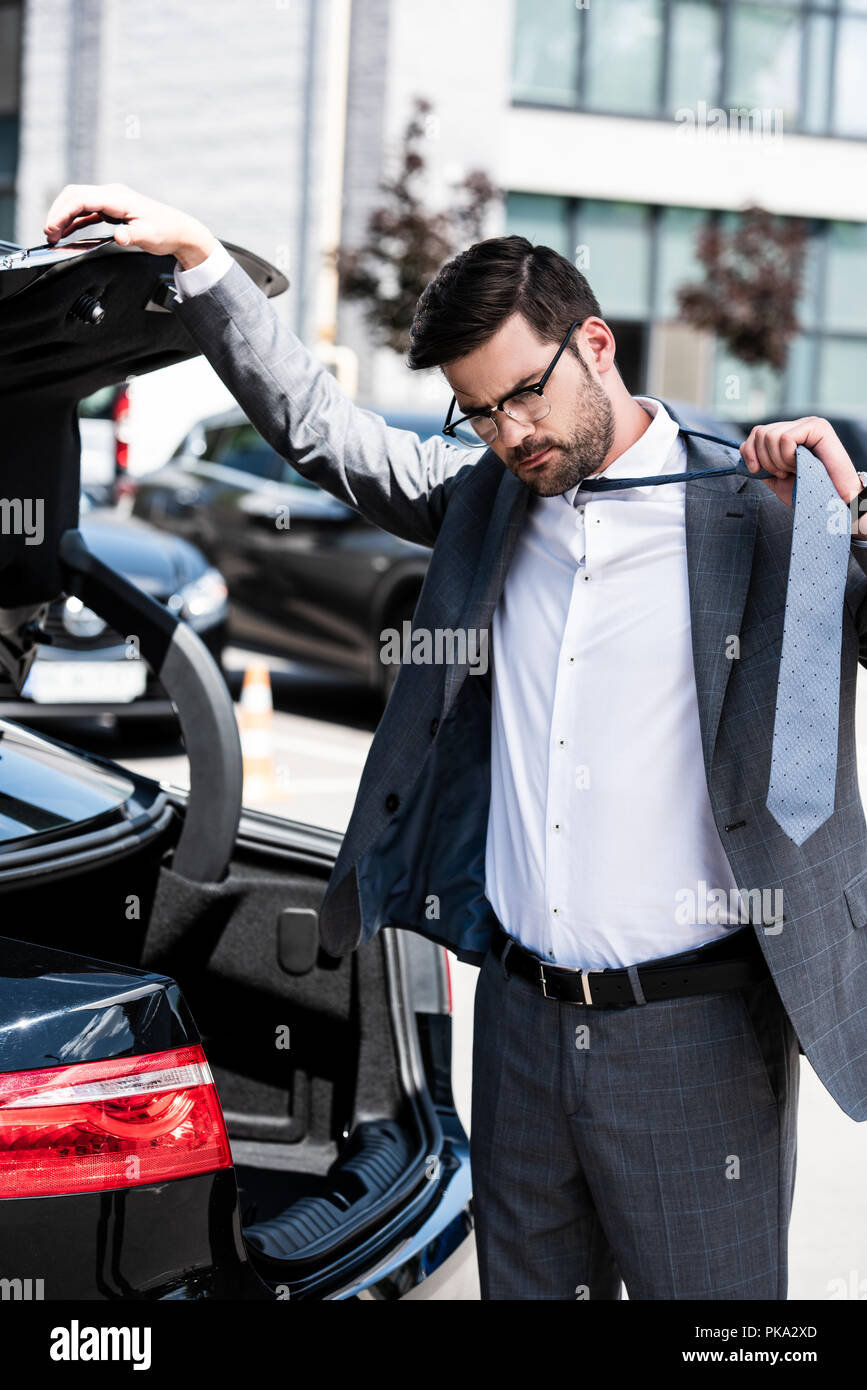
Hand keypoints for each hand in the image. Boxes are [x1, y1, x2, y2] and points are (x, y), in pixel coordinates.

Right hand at [43, 182, 216, 268]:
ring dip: (63, 216)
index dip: (62, 212)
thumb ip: (132, 236)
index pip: (81, 199)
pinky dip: (73, 220)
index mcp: (117, 197)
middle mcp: (111, 194)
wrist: (178, 230)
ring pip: (77, 201)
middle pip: (74, 195)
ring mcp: (110, 200)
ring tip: (54, 235)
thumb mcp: (149, 236)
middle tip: (49, 234)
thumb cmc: (166, 231)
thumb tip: (118, 237)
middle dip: (57, 212)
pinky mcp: (111, 209)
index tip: (52, 228)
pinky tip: (66, 232)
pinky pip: (86, 210)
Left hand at [740, 416, 864, 532]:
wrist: (832, 503)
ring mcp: (808, 425)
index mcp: (788, 436)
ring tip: (793, 470)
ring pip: (770, 435)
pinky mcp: (818, 427)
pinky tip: (799, 465)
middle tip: (782, 473)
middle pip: (760, 432)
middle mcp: (798, 426)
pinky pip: (785, 438)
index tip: (756, 471)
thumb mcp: (776, 478)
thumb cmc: (807, 493)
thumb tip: (742, 450)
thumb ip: (760, 464)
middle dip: (764, 460)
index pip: (757, 432)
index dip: (749, 452)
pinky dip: (787, 457)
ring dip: (777, 461)